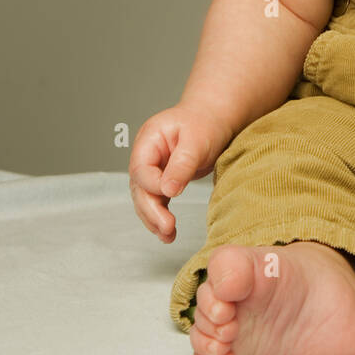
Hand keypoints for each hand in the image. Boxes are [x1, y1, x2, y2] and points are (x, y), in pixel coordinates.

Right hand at [129, 104, 231, 242]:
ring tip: (168, 236)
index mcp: (149, 140)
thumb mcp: (197, 140)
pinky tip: (168, 232)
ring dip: (154, 219)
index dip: (152, 185)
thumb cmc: (206, 122)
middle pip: (139, 188)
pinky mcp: (164, 180)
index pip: (141, 169)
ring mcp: (153, 169)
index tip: (170, 194)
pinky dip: (161, 216)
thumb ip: (181, 164)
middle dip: (151, 210)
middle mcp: (146, 156)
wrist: (215, 118)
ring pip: (146, 198)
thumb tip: (168, 190)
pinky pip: (158, 201)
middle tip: (166, 227)